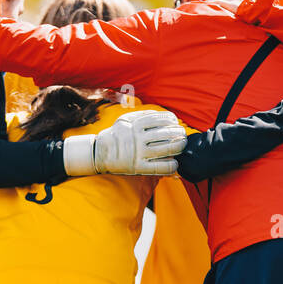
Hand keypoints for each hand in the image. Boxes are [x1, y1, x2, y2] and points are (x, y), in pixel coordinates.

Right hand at [63, 109, 187, 176]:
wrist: (100, 153)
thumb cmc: (116, 135)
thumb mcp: (125, 120)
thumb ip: (142, 115)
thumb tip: (163, 116)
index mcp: (135, 125)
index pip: (159, 119)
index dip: (171, 120)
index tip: (175, 122)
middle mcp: (138, 138)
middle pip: (165, 134)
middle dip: (178, 133)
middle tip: (182, 134)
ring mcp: (138, 153)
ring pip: (165, 149)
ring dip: (178, 147)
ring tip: (182, 145)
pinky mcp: (139, 167)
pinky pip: (159, 167)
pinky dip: (171, 165)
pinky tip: (175, 163)